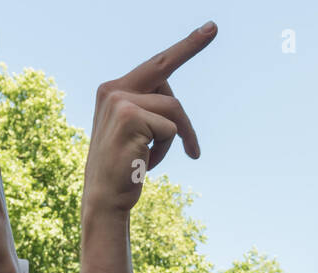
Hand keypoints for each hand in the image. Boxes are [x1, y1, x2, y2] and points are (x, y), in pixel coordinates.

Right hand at [83, 22, 215, 216]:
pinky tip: (146, 163)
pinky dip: (165, 151)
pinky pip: (170, 128)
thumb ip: (147, 112)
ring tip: (154, 160)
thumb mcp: (134, 135)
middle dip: (190, 45)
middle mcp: (113, 89)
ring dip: (176, 137)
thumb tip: (173, 106)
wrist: (104, 200)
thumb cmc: (124, 171)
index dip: (184, 48)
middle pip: (165, 68)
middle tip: (213, 27)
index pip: (154, 66)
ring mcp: (120, 101)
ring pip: (174, 108)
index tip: (209, 28)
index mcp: (112, 91)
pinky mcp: (130, 116)